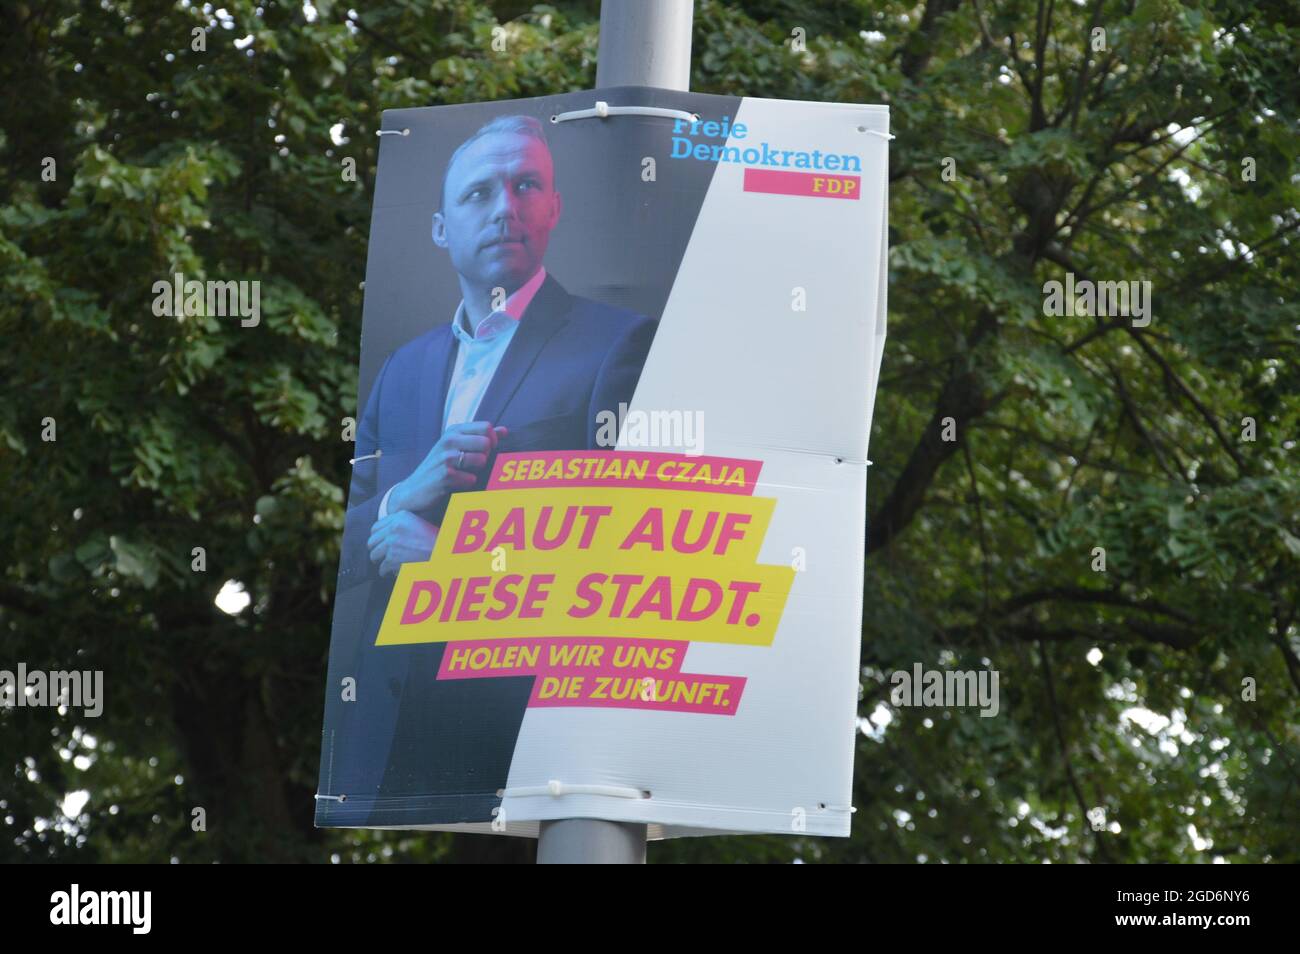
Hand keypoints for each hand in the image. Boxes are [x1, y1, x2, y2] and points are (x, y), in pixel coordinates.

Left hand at [368, 511, 439, 577]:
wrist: (441, 552)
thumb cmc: (432, 540)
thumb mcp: (416, 522)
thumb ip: (398, 523)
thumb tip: (382, 533)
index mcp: (400, 517)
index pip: (375, 527)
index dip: (375, 537)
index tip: (378, 542)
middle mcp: (394, 528)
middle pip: (372, 541)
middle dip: (375, 550)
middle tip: (378, 555)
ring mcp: (392, 543)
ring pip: (374, 555)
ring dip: (379, 561)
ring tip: (383, 563)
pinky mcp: (392, 558)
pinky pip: (382, 567)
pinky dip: (385, 571)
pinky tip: (389, 571)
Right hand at [387, 421, 507, 514]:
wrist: (413, 491)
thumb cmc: (439, 468)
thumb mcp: (457, 448)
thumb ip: (481, 438)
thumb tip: (504, 430)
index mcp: (453, 431)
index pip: (486, 427)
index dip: (492, 441)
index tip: (484, 452)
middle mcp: (449, 440)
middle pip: (487, 442)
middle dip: (485, 457)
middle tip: (472, 465)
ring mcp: (446, 457)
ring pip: (481, 460)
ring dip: (476, 472)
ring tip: (461, 474)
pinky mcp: (445, 475)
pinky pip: (472, 479)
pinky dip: (467, 484)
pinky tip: (454, 484)